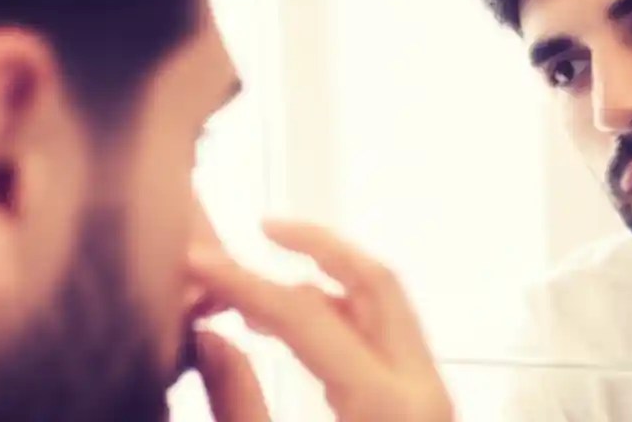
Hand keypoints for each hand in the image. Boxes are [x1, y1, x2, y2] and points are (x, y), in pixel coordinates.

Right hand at [187, 220, 453, 421]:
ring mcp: (434, 396)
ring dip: (330, 281)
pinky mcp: (427, 408)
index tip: (198, 259)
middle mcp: (423, 388)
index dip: (247, 283)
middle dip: (319, 246)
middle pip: (375, 283)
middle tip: (264, 228)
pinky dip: (345, 319)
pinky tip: (300, 330)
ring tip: (265, 286)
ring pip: (386, 309)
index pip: (307, 317)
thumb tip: (209, 338)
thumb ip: (239, 405)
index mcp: (387, 406)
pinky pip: (389, 342)